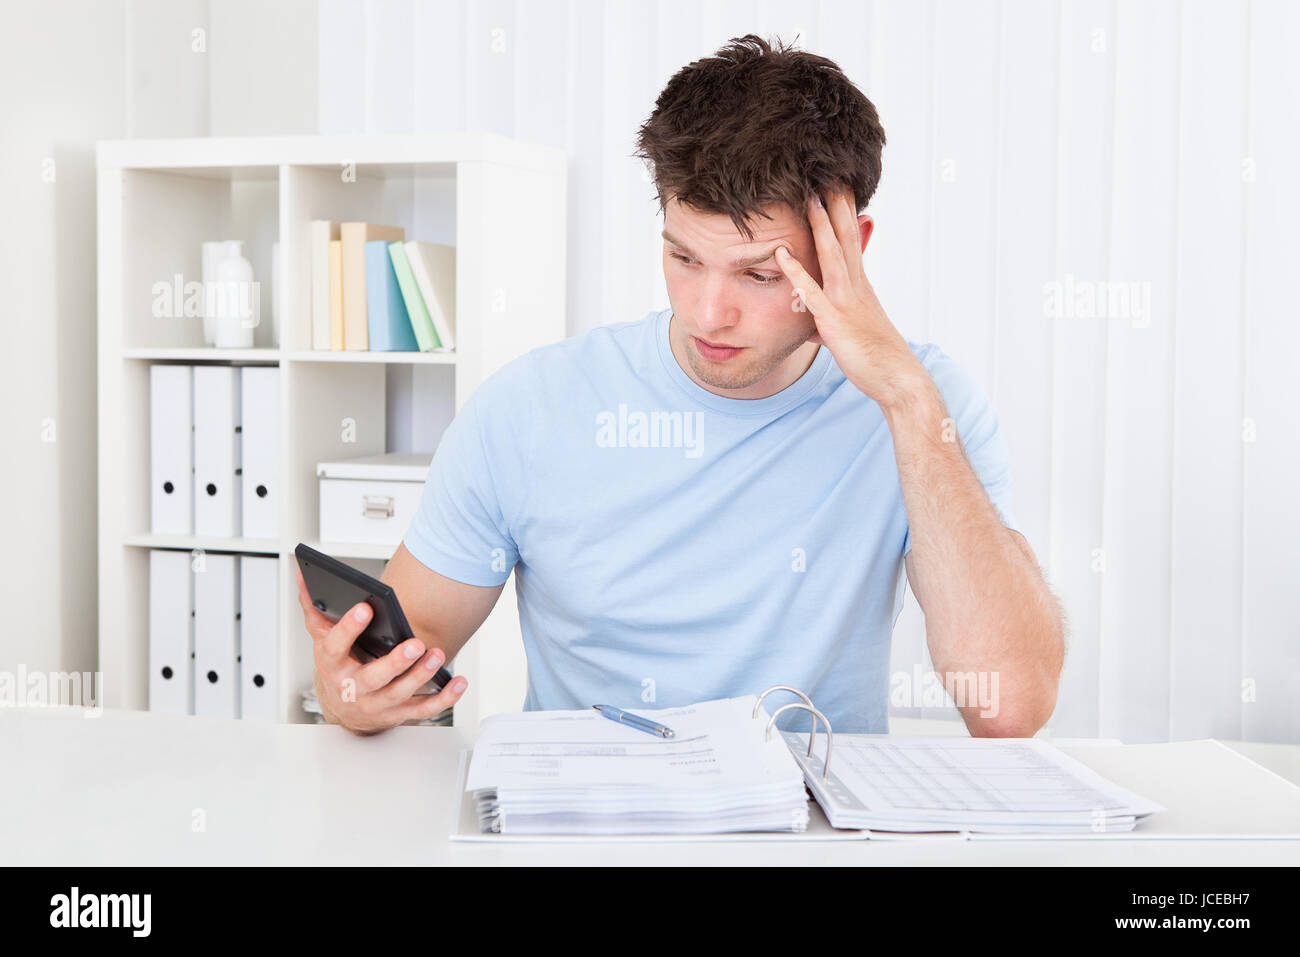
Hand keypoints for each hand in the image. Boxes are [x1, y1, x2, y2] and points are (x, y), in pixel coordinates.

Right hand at [297, 567, 466, 734]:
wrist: (344, 707)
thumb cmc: (337, 665)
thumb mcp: (322, 638)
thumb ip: (314, 607)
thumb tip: (304, 574)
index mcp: (332, 665)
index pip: (335, 647)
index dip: (348, 628)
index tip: (363, 607)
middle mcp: (354, 688)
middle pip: (374, 678)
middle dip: (395, 663)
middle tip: (415, 643)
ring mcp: (377, 704)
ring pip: (400, 694)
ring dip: (421, 676)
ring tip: (436, 655)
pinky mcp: (399, 713)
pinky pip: (424, 709)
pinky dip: (444, 699)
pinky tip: (459, 682)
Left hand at [774, 189, 928, 409]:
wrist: (898, 380)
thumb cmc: (873, 358)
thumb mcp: (847, 334)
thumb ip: (825, 323)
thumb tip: (809, 326)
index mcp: (860, 284)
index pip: (851, 238)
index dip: (843, 210)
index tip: (835, 182)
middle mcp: (856, 285)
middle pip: (845, 235)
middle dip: (835, 203)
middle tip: (826, 170)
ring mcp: (846, 301)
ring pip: (832, 254)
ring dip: (819, 225)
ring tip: (807, 196)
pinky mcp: (835, 321)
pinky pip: (812, 293)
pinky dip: (796, 271)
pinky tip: (781, 253)